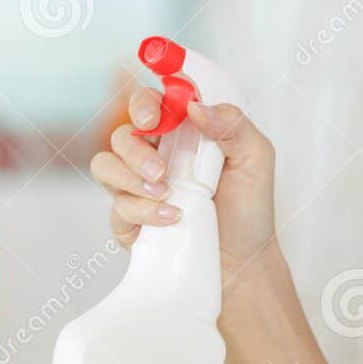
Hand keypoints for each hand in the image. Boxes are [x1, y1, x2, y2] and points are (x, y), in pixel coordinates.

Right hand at [90, 89, 277, 282]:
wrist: (243, 261)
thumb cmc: (249, 208)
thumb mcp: (256, 158)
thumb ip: (233, 125)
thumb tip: (197, 107)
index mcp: (183, 133)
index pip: (151, 103)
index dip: (144, 103)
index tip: (152, 117)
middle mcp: (156, 155)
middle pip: (122, 134)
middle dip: (136, 151)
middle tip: (162, 172)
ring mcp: (139, 186)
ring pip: (106, 166)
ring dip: (132, 181)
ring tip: (167, 197)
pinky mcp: (130, 219)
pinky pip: (116, 208)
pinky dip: (141, 213)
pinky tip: (170, 219)